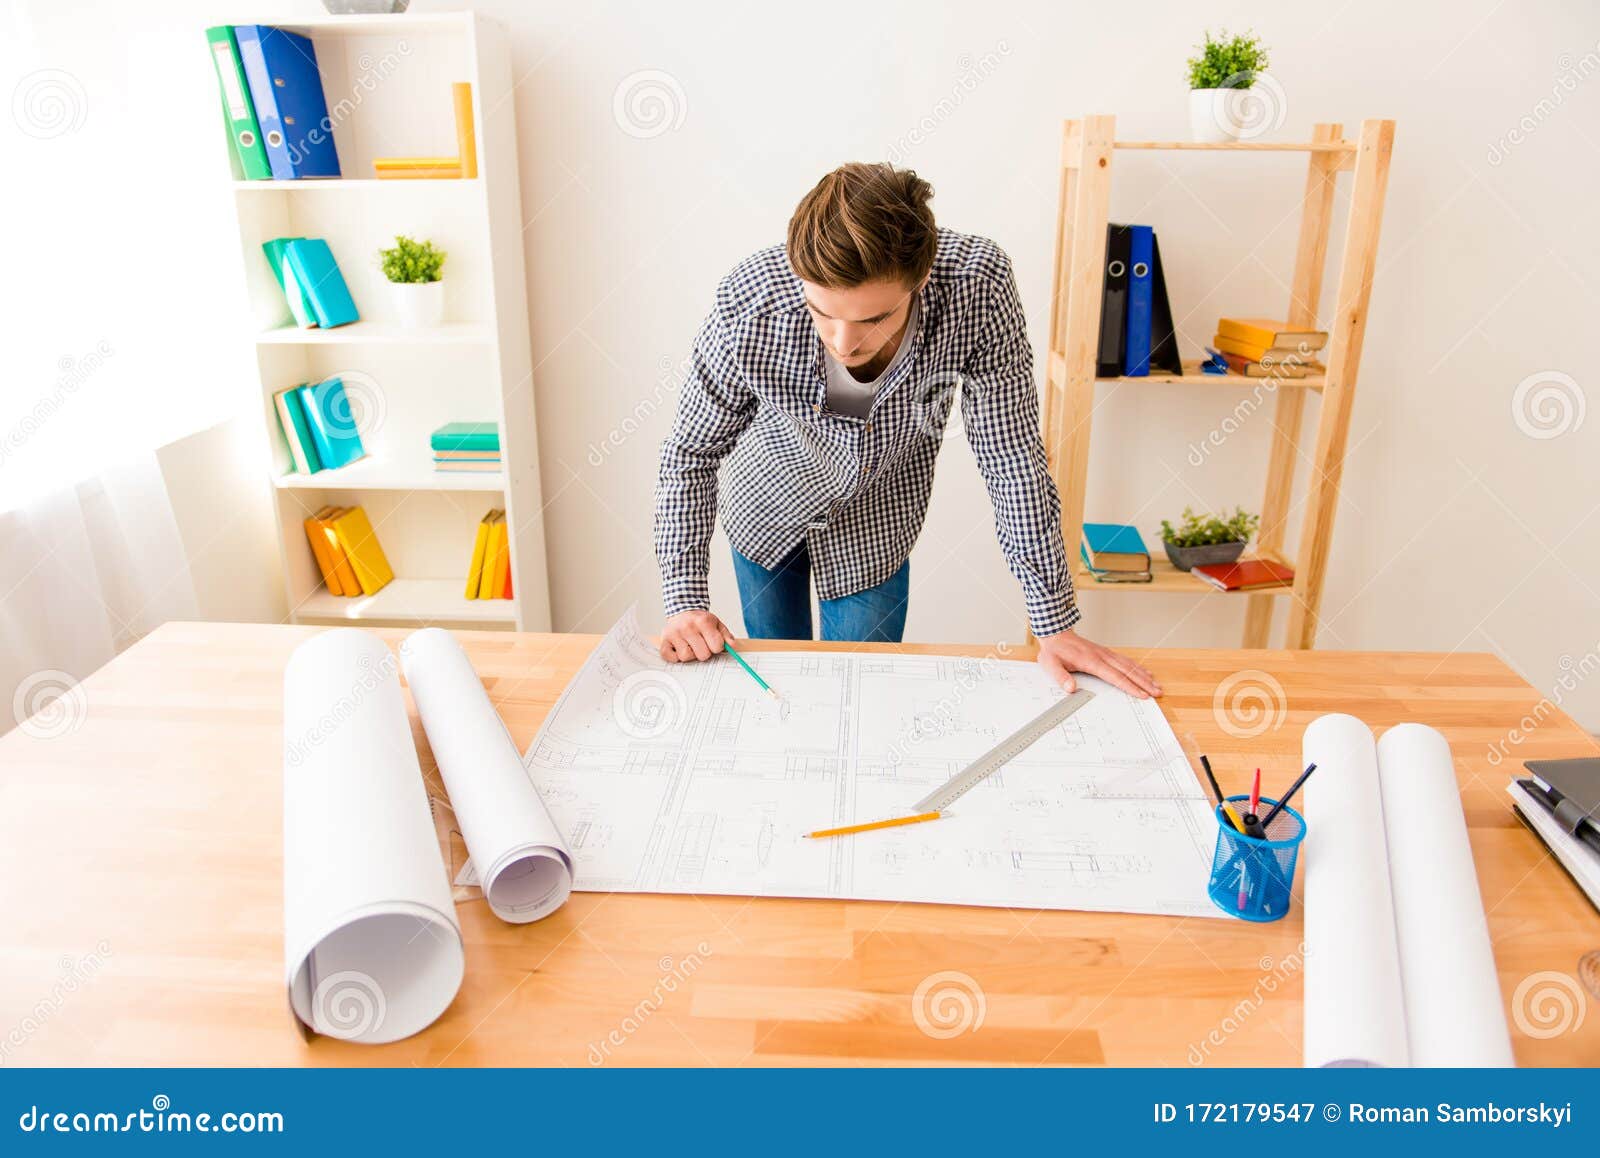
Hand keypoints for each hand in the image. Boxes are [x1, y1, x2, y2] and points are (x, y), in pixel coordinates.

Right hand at [659, 609, 735, 662]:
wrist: (683, 610)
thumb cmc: (700, 621)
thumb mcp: (716, 624)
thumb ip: (726, 636)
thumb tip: (733, 646)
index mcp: (703, 622)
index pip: (716, 646)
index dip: (717, 647)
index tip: (713, 643)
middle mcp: (687, 627)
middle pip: (702, 655)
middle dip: (704, 652)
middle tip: (701, 644)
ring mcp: (674, 634)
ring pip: (686, 657)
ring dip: (690, 655)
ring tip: (690, 645)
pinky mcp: (664, 640)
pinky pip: (671, 658)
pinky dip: (675, 657)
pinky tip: (679, 648)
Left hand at [1035, 628, 1161, 698]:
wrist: (1056, 633)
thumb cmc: (1054, 650)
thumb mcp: (1051, 665)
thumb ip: (1060, 677)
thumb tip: (1070, 688)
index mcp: (1091, 661)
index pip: (1115, 676)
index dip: (1130, 686)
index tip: (1142, 694)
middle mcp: (1102, 656)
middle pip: (1127, 671)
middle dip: (1144, 683)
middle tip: (1157, 692)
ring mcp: (1105, 653)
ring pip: (1129, 665)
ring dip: (1143, 675)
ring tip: (1156, 685)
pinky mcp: (1105, 652)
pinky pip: (1124, 660)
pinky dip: (1136, 667)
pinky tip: (1144, 672)